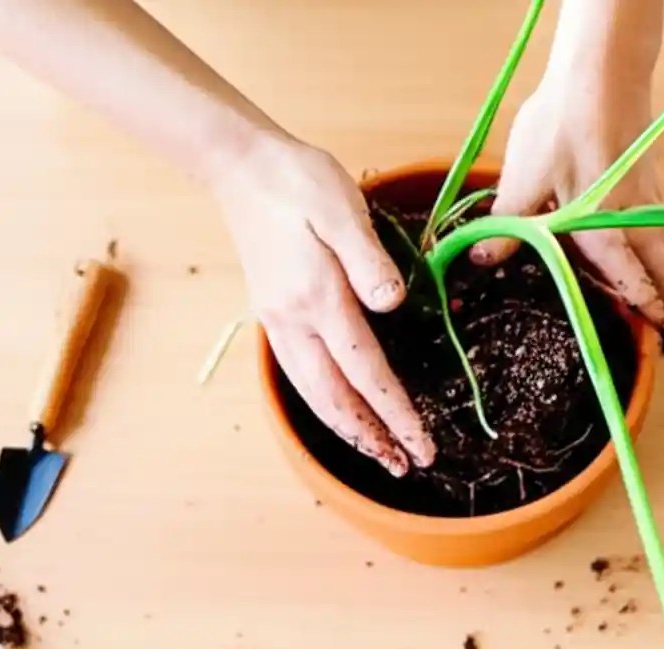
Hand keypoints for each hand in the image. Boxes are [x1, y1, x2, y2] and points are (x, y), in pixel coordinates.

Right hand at [212, 136, 434, 475]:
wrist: (241, 166)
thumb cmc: (297, 180)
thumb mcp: (343, 208)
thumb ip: (369, 260)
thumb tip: (392, 304)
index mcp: (319, 298)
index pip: (366, 371)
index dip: (397, 413)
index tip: (422, 445)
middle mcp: (294, 320)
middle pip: (335, 399)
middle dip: (372, 438)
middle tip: (405, 467)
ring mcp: (279, 320)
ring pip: (313, 393)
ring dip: (347, 428)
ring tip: (378, 452)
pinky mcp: (273, 312)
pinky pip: (300, 375)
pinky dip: (325, 403)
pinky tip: (341, 409)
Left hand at [473, 59, 663, 336]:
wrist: (600, 75)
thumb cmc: (560, 128)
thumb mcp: (522, 181)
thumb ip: (507, 225)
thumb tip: (483, 257)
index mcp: (603, 231)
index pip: (631, 280)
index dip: (643, 305)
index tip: (655, 327)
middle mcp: (634, 218)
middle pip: (663, 265)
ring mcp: (647, 193)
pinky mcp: (648, 171)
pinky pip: (663, 216)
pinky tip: (651, 233)